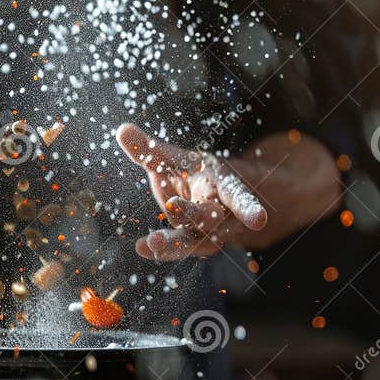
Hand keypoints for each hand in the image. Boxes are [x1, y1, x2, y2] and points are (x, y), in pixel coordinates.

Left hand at [116, 124, 268, 260]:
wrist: (213, 198)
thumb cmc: (194, 174)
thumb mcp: (174, 158)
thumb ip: (148, 148)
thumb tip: (121, 129)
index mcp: (224, 184)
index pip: (238, 195)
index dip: (247, 206)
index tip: (259, 220)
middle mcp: (222, 212)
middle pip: (212, 218)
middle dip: (194, 214)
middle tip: (173, 206)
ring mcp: (210, 232)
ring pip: (197, 242)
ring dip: (174, 243)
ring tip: (151, 244)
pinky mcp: (196, 244)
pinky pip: (182, 248)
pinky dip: (163, 250)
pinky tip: (143, 248)